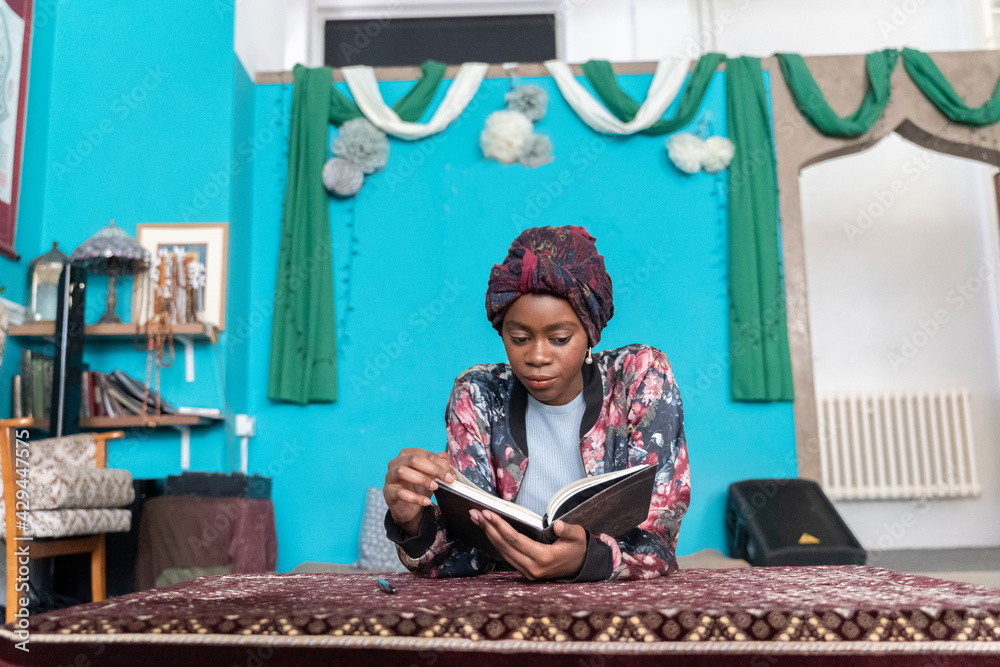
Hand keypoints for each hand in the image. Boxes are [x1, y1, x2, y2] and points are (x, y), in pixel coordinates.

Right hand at [384, 449, 454, 536]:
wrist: (408, 508)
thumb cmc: (418, 487)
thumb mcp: (431, 475)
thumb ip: (439, 465)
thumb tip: (447, 460)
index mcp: (407, 455)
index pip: (425, 454)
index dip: (440, 463)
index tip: (451, 474)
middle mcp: (396, 463)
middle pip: (414, 459)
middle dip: (433, 468)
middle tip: (447, 479)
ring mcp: (390, 477)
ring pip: (402, 471)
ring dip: (422, 479)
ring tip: (435, 487)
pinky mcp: (388, 492)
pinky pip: (400, 493)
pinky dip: (415, 498)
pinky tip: (426, 501)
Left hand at [470, 509, 587, 579]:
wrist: (581, 567)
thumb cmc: (578, 548)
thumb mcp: (578, 536)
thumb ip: (568, 530)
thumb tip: (558, 525)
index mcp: (544, 557)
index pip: (515, 539)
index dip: (500, 525)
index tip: (488, 513)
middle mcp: (533, 567)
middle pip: (504, 545)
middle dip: (488, 528)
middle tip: (474, 513)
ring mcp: (527, 572)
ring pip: (502, 551)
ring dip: (488, 534)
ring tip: (476, 519)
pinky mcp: (525, 571)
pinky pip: (506, 555)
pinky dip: (495, 542)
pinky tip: (488, 531)